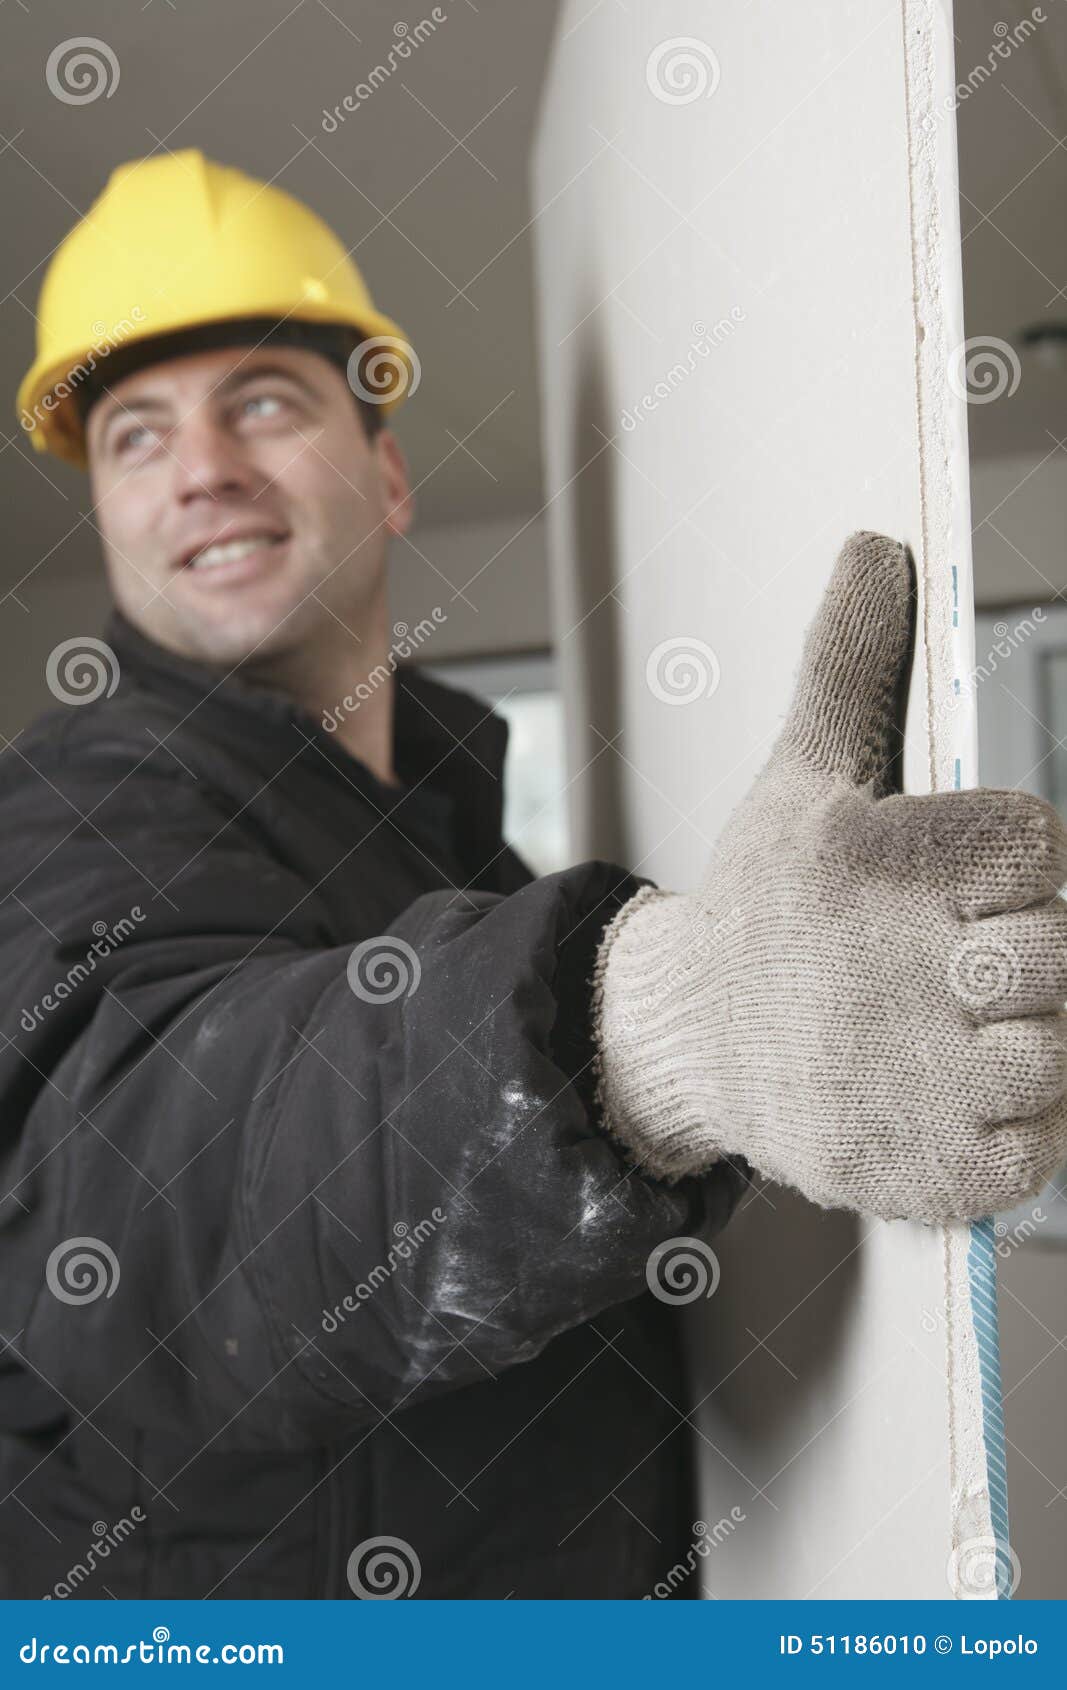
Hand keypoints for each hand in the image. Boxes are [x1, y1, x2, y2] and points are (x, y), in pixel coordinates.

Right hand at [592, 531, 1066, 1221]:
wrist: (693, 1040)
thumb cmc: (766, 903)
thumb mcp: (802, 773)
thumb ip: (855, 662)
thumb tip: (879, 548)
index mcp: (879, 862)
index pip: (1042, 848)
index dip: (1019, 868)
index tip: (969, 886)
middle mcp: (899, 970)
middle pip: (1061, 951)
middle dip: (1026, 954)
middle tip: (967, 960)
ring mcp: (916, 1080)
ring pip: (1061, 1050)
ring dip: (1026, 1038)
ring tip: (960, 1021)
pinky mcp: (928, 1168)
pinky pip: (1041, 1144)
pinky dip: (1019, 1122)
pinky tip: (959, 1087)